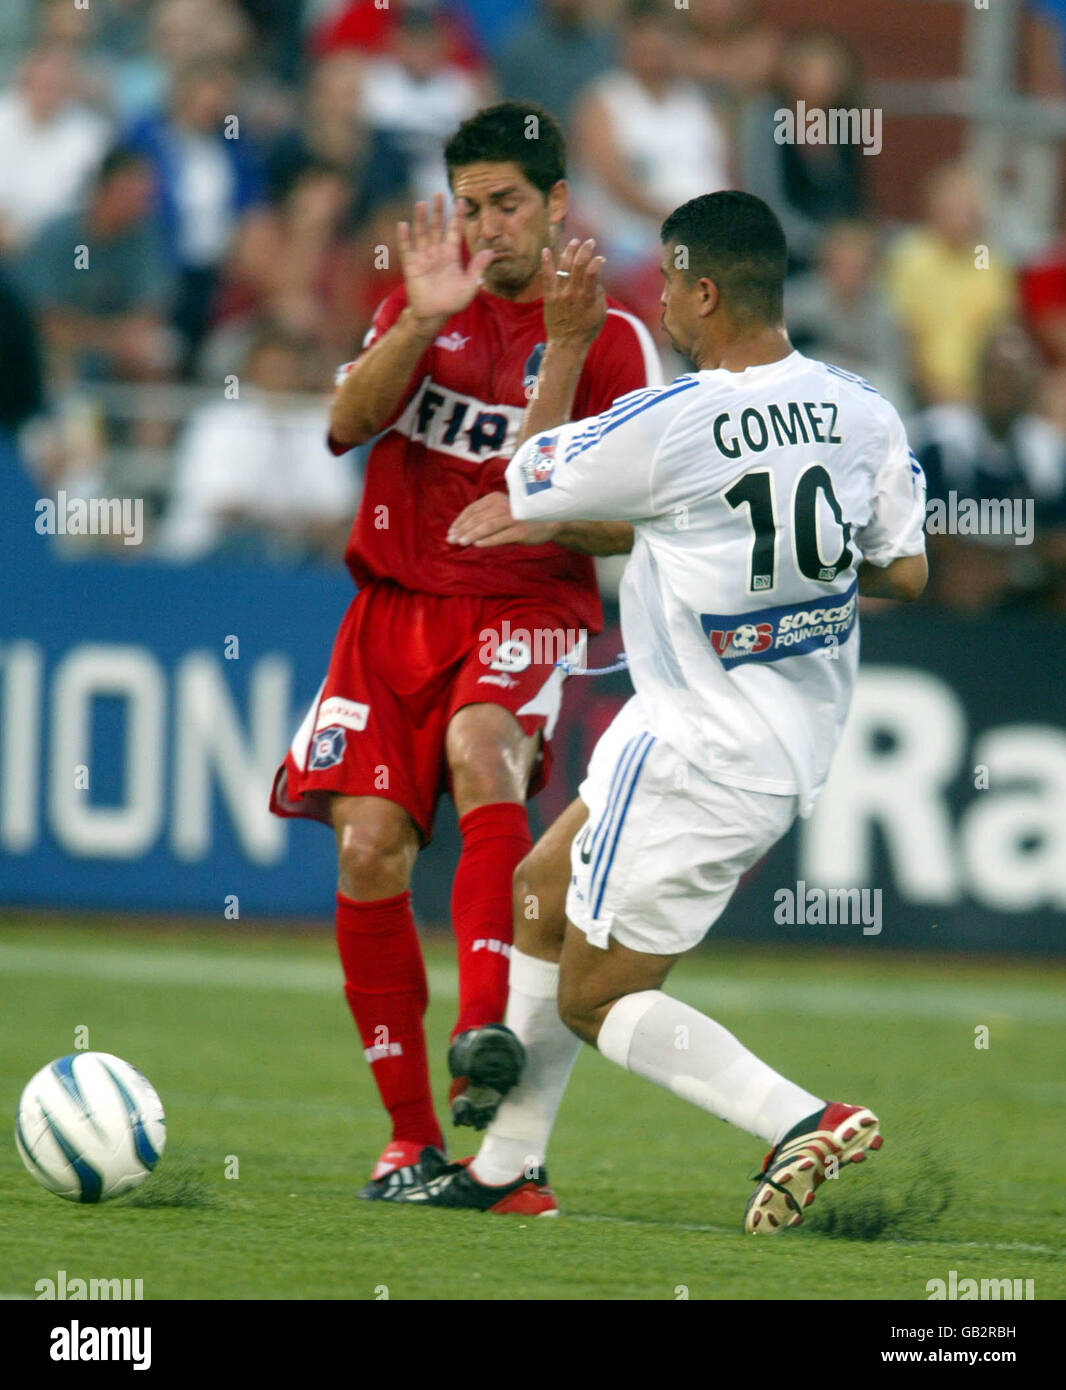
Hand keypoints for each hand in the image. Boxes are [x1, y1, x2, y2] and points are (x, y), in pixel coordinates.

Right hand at [397, 193, 494, 334]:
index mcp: (451, 255)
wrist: (434, 315)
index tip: (461, 200)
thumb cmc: (452, 301)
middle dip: (438, 211)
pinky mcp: (411, 266)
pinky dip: (404, 237)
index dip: (458, 216)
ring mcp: (423, 258)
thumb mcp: (469, 285)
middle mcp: (437, 252)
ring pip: (422, 234)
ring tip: (422, 203)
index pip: (455, 231)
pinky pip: (407, 249)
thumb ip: (478, 268)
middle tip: (439, 194)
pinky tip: (403, 225)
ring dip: (421, 219)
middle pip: (437, 227)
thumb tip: (490, 252)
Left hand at [447, 491, 557, 547]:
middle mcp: (504, 505)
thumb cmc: (521, 518)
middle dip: (462, 529)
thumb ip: (485, 518)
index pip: (473, 509)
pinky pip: (501, 536)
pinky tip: (477, 545)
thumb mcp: (502, 512)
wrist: (550, 521)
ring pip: (487, 525)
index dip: (460, 520)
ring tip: (460, 542)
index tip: (451, 531)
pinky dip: (488, 540)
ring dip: (472, 534)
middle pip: (478, 518)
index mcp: (496, 498)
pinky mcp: (521, 530)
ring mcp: (513, 517)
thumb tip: (462, 531)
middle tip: (451, 540)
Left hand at [540, 237, 605, 347]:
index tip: (600, 259)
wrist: (567, 344)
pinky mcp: (549, 297)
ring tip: (575, 241)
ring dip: (570, 251)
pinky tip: (546, 250)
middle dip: (585, 249)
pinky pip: (547, 278)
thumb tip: (596, 279)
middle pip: (578, 265)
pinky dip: (546, 263)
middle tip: (590, 242)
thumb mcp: (601, 313)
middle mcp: (573, 293)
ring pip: (564, 266)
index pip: (592, 272)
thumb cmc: (587, 329)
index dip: (597, 261)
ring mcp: (560, 294)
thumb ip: (599, 294)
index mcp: (587, 298)